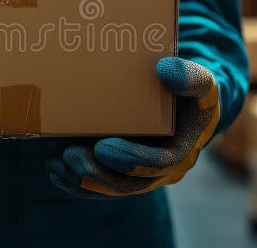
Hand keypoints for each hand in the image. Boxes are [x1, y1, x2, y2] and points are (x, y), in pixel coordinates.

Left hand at [47, 58, 219, 197]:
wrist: (187, 101)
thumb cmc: (191, 90)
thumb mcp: (200, 80)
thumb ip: (191, 76)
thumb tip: (166, 68)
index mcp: (184, 149)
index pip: (159, 162)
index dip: (132, 158)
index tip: (103, 146)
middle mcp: (165, 169)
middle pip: (132, 183)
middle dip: (99, 173)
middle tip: (71, 156)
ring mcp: (144, 174)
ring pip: (113, 188)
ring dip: (84, 179)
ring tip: (58, 164)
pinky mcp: (126, 172)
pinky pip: (102, 186)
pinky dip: (78, 182)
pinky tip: (55, 170)